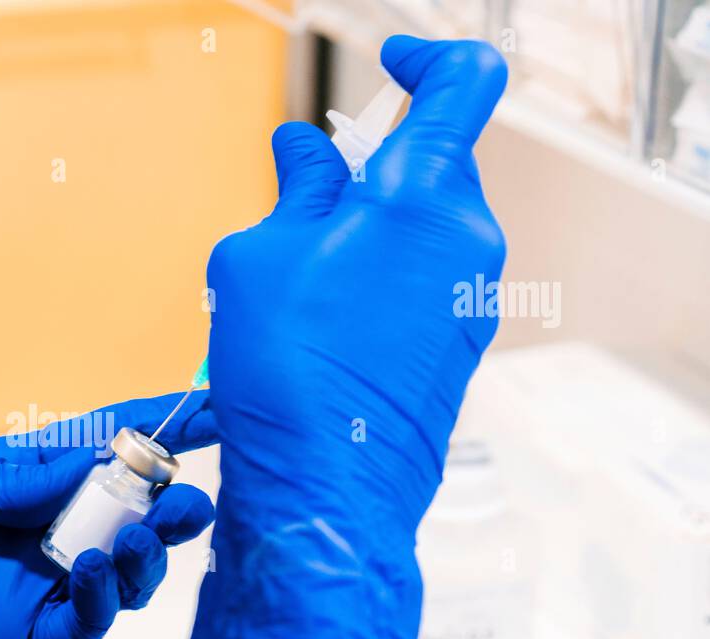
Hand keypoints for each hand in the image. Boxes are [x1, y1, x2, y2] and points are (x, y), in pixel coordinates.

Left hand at [0, 393, 216, 638]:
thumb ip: (0, 466)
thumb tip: (81, 468)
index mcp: (10, 480)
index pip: (94, 447)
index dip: (153, 428)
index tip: (210, 408)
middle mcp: (33, 530)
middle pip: (124, 513)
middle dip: (167, 502)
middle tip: (190, 496)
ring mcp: (34, 584)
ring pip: (122, 571)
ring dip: (147, 552)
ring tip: (146, 534)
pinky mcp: (26, 636)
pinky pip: (87, 623)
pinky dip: (104, 598)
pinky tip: (92, 570)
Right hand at [192, 36, 508, 638]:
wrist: (324, 493)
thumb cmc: (287, 379)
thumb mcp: (257, 260)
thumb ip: (293, 193)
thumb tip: (302, 156)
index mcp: (420, 197)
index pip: (464, 81)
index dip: (426, 58)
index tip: (388, 65)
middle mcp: (465, 241)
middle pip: (430, 163)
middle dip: (366, 170)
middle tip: (299, 204)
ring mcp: (468, 298)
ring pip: (422, 228)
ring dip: (365, 231)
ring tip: (294, 282)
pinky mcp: (457, 346)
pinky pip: (423, 282)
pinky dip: (378, 279)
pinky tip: (320, 325)